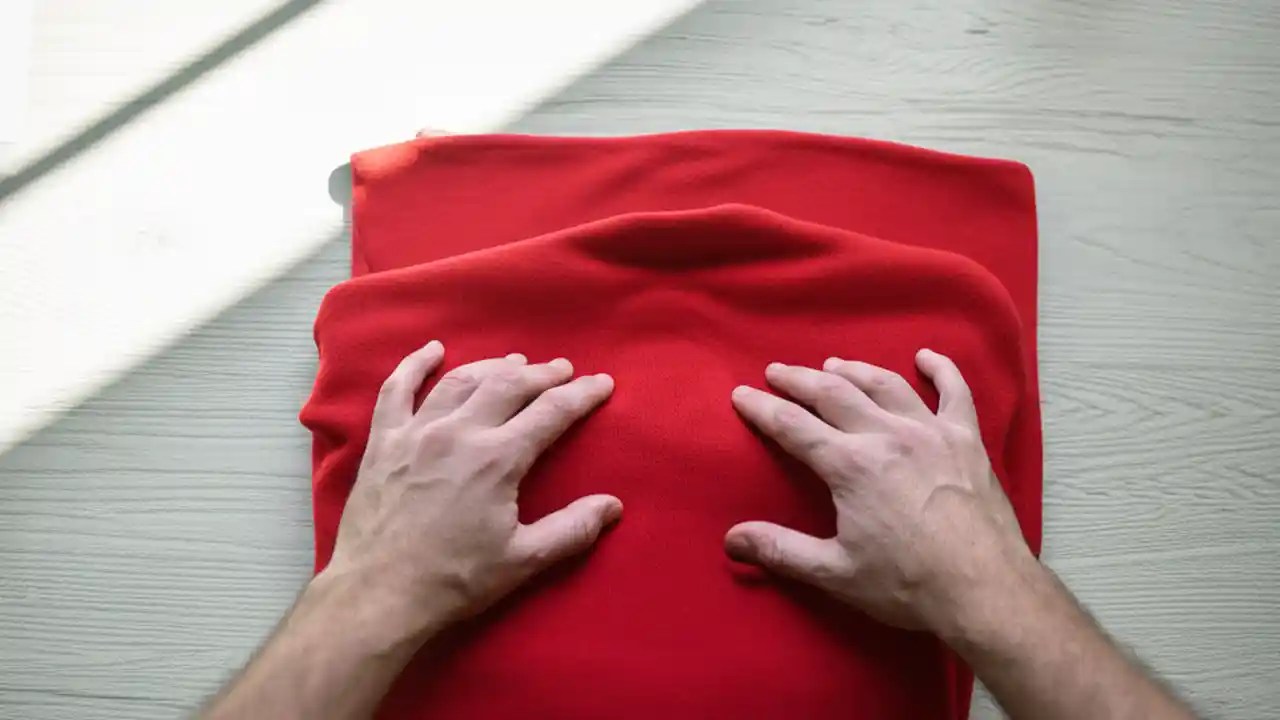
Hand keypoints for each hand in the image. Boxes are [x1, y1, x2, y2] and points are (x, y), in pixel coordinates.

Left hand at [319, 341, 621, 642]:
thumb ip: (571, 529)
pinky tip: (433, 351)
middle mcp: (459, 432)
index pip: (551, 412)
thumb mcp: (522, 560)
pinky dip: (415, 365)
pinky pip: (398, 390)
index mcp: (497, 459)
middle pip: (509, 385)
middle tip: (563, 370)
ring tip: (515, 364)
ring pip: (461, 381)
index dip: (582, 394)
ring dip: (493, 367)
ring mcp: (416, 432)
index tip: (602, 383)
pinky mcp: (384, 442)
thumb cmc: (454, 580)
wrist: (378, 594)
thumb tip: (613, 505)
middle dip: (542, 374)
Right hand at [724, 349, 1034, 634]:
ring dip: (854, 370)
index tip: (741, 394)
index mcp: (851, 465)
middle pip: (833, 393)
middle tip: (776, 372)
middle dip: (799, 380)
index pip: (793, 426)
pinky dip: (941, 370)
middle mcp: (888, 435)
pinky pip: (954, 393)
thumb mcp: (836, 573)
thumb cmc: (909, 584)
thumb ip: (781, 551)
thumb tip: (732, 540)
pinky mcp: (967, 441)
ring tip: (832, 364)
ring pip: (885, 384)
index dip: (762, 408)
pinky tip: (927, 357)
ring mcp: (931, 432)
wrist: (986, 589)